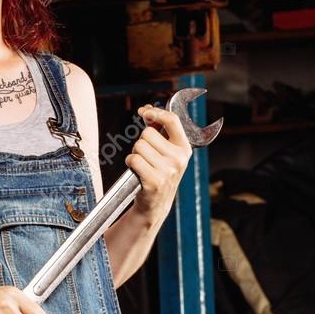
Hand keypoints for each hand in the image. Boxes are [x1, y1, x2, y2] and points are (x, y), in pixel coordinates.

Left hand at [124, 104, 192, 225]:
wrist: (156, 204)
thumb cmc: (158, 173)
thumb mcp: (166, 151)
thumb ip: (159, 129)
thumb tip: (146, 109)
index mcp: (185, 148)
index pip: (172, 120)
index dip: (156, 113)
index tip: (144, 112)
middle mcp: (179, 159)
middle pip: (148, 133)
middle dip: (142, 143)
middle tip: (147, 157)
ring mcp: (168, 171)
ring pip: (138, 146)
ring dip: (135, 154)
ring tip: (143, 166)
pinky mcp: (155, 181)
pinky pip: (133, 159)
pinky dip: (130, 164)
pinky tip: (137, 172)